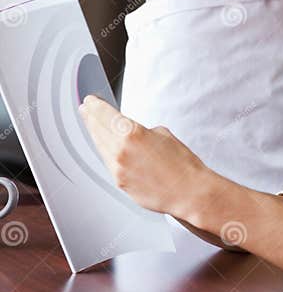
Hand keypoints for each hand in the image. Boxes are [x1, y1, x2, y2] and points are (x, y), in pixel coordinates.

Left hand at [79, 95, 203, 220]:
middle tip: (86, 109)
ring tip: (91, 126)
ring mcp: (118, 168)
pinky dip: (105, 152)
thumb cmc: (182, 163)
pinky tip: (105, 147)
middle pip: (99, 129)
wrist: (189, 191)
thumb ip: (141, 131)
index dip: (96, 106)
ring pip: (100, 147)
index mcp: (132, 133)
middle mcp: (121, 150)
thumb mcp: (163, 134)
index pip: (106, 115)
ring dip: (95, 134)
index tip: (90, 101)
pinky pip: (108, 163)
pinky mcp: (120, 182)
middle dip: (91, 118)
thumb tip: (131, 134)